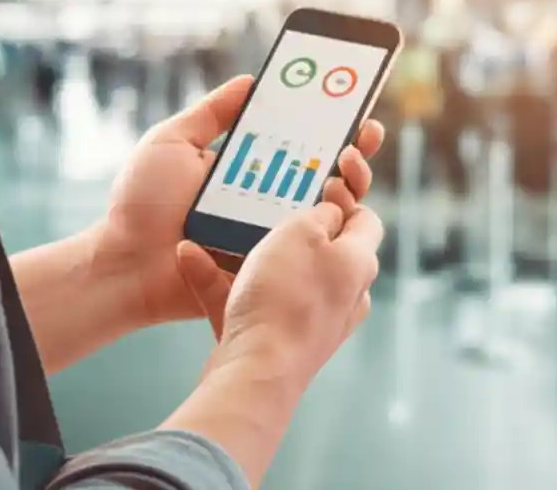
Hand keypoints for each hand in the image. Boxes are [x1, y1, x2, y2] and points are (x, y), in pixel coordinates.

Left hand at [93, 75, 384, 329]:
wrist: (126, 264)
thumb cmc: (142, 205)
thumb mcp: (171, 142)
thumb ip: (211, 113)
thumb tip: (252, 80)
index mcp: (249, 170)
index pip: (299, 144)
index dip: (331, 126)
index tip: (354, 105)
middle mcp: (267, 201)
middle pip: (326, 175)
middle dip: (354, 153)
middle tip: (363, 136)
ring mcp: (271, 234)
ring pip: (327, 211)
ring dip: (349, 185)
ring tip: (346, 168)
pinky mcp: (270, 264)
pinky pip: (309, 249)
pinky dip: (330, 227)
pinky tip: (337, 204)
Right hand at [201, 201, 382, 374]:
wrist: (257, 372)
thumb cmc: (286, 296)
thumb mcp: (303, 232)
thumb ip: (320, 214)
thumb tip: (330, 212)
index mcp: (358, 264)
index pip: (366, 221)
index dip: (345, 198)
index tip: (316, 185)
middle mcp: (344, 296)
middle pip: (326, 250)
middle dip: (295, 228)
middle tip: (267, 209)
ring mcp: (313, 322)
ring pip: (281, 276)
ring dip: (250, 254)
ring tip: (221, 232)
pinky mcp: (277, 342)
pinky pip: (248, 303)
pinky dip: (222, 283)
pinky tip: (190, 259)